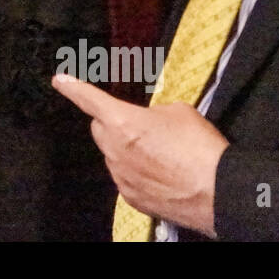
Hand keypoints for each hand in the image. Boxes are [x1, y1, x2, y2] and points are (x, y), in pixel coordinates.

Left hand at [52, 73, 227, 235]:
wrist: (218, 191)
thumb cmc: (199, 147)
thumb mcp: (178, 111)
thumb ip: (153, 112)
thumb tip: (149, 120)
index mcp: (122, 122)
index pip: (89, 100)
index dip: (73, 88)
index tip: (59, 81)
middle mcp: (114, 150)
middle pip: (101, 129)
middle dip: (112, 124)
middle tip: (140, 126)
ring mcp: (120, 177)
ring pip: (113, 155)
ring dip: (126, 149)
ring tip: (160, 154)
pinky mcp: (130, 198)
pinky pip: (125, 177)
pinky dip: (136, 172)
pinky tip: (160, 174)